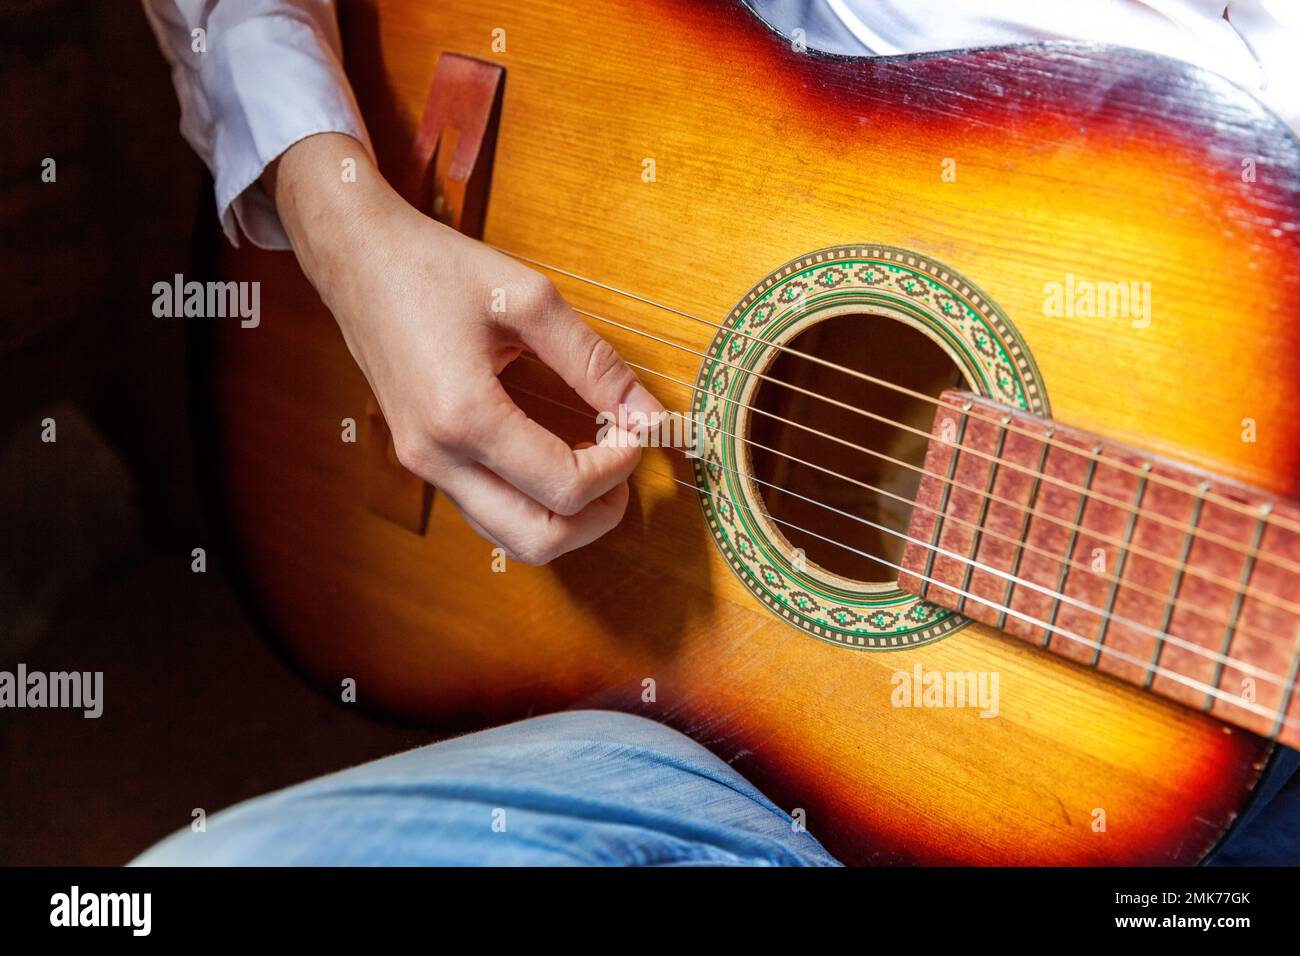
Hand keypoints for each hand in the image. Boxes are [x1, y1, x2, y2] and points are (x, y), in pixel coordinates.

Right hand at [264, 133, 663, 563]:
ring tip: (598, 468)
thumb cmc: (436, 268)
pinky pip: (488, 513)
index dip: (618, 466)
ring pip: (511, 539)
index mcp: (464, 415)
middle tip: (624, 468)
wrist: (357, 259)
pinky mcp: (422, 462)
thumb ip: (596, 362)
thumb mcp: (530, 301)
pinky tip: (558, 460)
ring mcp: (424, 467)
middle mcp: (437, 457)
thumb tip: (649, 415)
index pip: (565, 485)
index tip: (637, 428)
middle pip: (539, 539)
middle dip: (597, 516)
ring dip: (566, 520)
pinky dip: (533, 504)